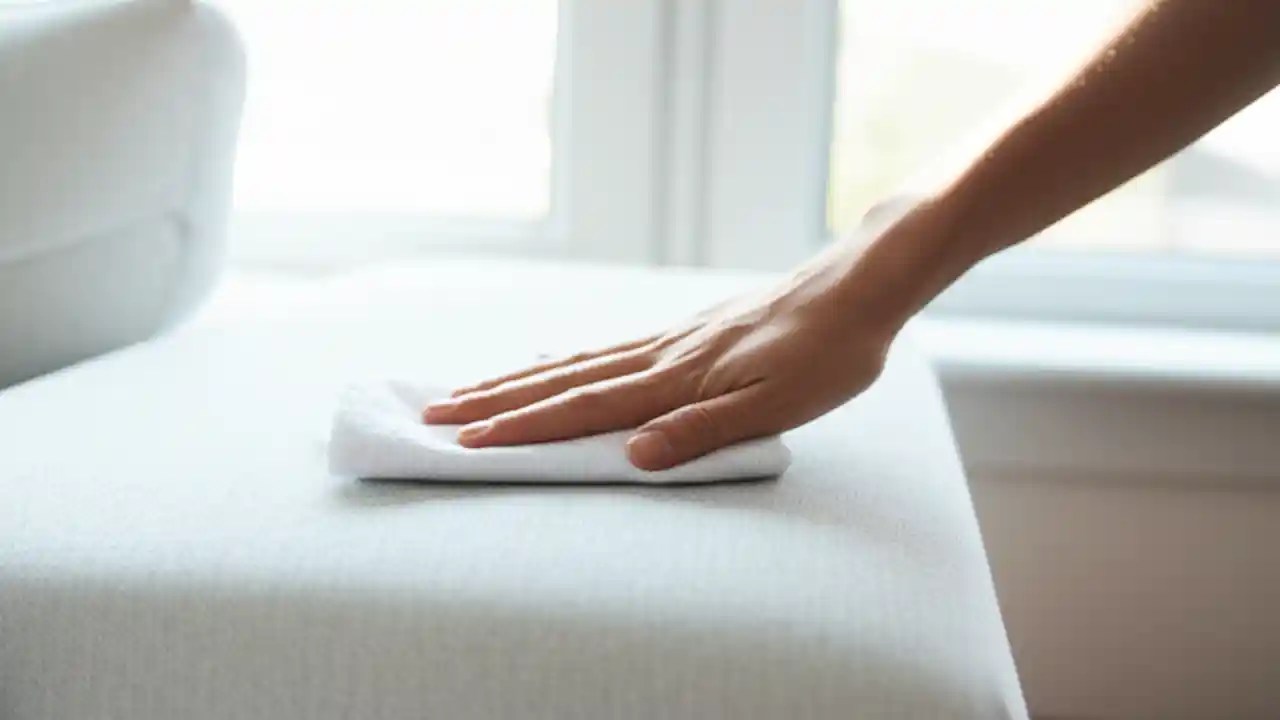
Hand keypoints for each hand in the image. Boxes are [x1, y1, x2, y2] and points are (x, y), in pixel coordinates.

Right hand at [421, 235, 918, 470]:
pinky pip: (606, 350)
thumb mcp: (775, 405)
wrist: (856, 289)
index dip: (523, 429)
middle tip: (436, 412)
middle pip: (561, 381)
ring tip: (470, 389)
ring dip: (518, 380)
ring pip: (576, 362)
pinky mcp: (684, 333)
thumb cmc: (827, 356)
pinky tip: (550, 363)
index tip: (466, 442)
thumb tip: (631, 456)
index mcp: (676, 379)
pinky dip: (563, 361)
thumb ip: (702, 431)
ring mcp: (668, 340)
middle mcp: (660, 356)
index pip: (583, 409)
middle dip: (496, 401)